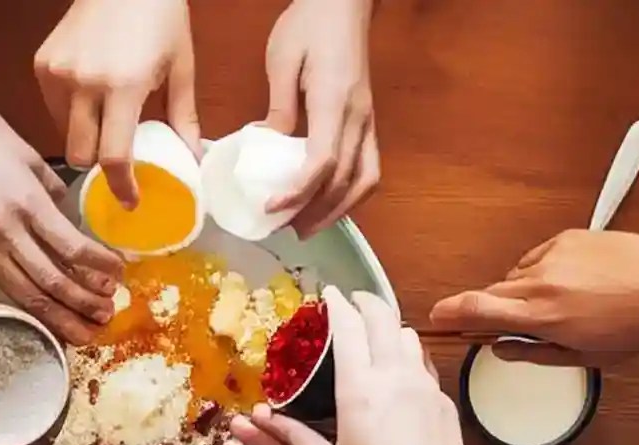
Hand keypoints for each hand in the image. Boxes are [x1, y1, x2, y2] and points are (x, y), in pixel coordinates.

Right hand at [0, 80, 122, 343]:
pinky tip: (51, 317)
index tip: (120, 275)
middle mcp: (5, 232)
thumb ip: (54, 198)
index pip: (71, 248)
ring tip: (86, 331)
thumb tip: (71, 227)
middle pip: (51, 281)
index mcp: (26, 203)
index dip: (99, 268)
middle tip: (109, 314)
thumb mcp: (32, 160)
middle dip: (83, 302)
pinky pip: (7, 287)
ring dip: (60, 316)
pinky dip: (32, 306)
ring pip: (27, 294)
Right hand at [35, 0, 199, 206]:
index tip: (131, 201)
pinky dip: (71, 114)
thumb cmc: (160, 18)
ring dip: (84, 139)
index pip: (114, 157)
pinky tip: (89, 97)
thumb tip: (192, 162)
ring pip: (63, 134)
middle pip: (80, 155)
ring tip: (105, 123)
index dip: (122, 187)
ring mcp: (58, 73)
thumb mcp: (181, 68)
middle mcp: (84, 83)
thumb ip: (184, 119)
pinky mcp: (42, 64)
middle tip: (117, 162)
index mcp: (123, 86)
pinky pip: (53, 109)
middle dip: (98, 166)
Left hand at [264, 0, 379, 238]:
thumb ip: (279, 109)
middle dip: (317, 212)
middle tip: (287, 229)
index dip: (298, 193)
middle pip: (346, 181)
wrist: (344, 2)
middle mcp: (358, 116)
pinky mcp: (368, 119)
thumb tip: (269, 147)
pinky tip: (329, 201)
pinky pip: (369, 167)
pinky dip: (351, 192)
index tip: (272, 208)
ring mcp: (368, 119)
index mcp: (333, 101)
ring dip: (339, 209)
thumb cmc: (310, 23)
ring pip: (366, 180)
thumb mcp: (282, 62)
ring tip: (309, 224)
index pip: (323, 162)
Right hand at [273, 288, 474, 444]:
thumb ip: (300, 438)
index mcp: (359, 390)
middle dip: (366, 302)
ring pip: (409, 337)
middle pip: (383, 318)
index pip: (348, 327)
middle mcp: (394, 379)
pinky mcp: (443, 403)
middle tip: (353, 301)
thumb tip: (271, 421)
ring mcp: (424, 387)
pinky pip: (424, 365)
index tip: (330, 292)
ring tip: (377, 334)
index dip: (337, 303)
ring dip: (390, 327)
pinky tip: (400, 374)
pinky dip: (408, 357)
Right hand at [429, 230, 638, 366]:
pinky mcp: (571, 236)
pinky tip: (573, 283)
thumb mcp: (587, 356)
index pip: (476, 309)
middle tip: (515, 322)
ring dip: (524, 290)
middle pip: (492, 292)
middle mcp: (543, 282)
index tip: (436, 315)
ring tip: (561, 303)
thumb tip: (501, 348)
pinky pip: (539, 256)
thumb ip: (535, 353)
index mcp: (544, 316)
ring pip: (517, 275)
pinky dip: (544, 270)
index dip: (449, 312)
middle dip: (494, 308)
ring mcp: (556, 255)